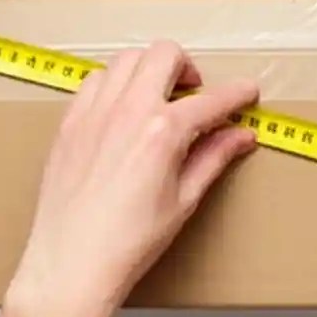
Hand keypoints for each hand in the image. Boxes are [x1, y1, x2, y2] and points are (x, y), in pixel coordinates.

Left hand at [7, 40, 259, 316]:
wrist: (72, 262)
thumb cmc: (126, 242)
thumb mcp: (184, 200)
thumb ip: (214, 158)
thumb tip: (240, 136)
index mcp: (161, 132)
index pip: (212, 99)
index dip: (237, 94)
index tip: (246, 92)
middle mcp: (126, 111)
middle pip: (164, 54)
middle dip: (188, 67)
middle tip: (195, 93)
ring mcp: (94, 112)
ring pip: (127, 59)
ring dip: (149, 70)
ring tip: (158, 98)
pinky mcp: (70, 122)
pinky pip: (94, 81)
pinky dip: (115, 85)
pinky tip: (122, 110)